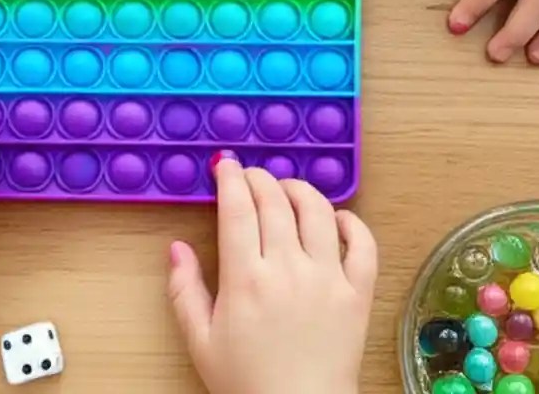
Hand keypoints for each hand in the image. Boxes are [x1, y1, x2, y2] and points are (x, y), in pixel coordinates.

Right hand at [168, 160, 376, 393]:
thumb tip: (176, 248)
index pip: (237, 208)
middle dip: (259, 178)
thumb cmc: (247, 383)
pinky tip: (336, 219)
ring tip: (287, 190)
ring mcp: (327, 278)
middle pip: (275, 201)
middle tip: (251, 175)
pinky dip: (352, 222)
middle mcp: (287, 269)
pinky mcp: (358, 293)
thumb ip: (184, 290)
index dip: (230, 178)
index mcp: (245, 279)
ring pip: (318, 211)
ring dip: (300, 190)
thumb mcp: (200, 341)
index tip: (226, 165)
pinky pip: (363, 244)